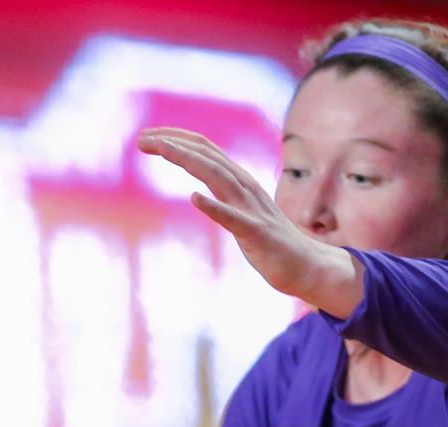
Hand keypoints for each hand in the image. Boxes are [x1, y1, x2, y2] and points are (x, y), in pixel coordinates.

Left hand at [137, 128, 361, 316]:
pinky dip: (215, 206)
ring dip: (189, 161)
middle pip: (207, 156)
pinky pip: (233, 218)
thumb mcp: (238, 214)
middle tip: (141, 139)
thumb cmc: (269, 243)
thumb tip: (200, 191)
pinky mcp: (258, 233)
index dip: (176, 141)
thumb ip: (223, 198)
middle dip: (174, 144)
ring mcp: (252, 209)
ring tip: (163, 150)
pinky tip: (195, 198)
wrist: (306, 266)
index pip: (205, 151)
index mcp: (238, 183)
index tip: (147, 138)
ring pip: (218, 177)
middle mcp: (245, 188)